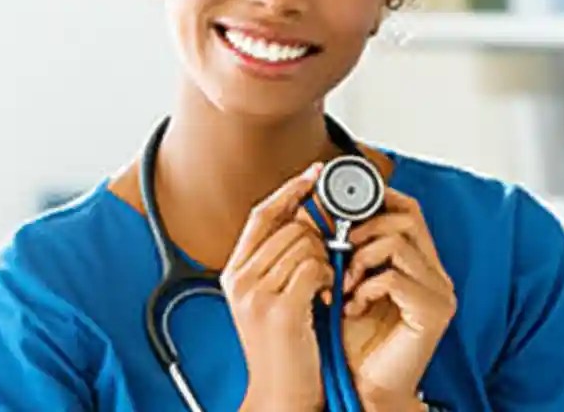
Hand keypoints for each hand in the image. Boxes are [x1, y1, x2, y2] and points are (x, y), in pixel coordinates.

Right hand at [222, 163, 331, 411]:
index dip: (290, 189)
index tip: (314, 174)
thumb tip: (308, 217)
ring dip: (326, 264)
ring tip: (322, 291)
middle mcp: (240, 279)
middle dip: (319, 241)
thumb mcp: (269, 298)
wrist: (281, 395)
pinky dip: (329, 280)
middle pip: (290, 226)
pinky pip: (315, 268)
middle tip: (325, 269)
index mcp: (234, 272)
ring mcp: (257, 293)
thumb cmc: (283, 349)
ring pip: (306, 245)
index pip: (262, 213)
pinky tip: (325, 300)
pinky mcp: (280, 309)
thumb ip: (279, 259)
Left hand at [339, 189, 454, 410]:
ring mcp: (440, 292)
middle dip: (363, 229)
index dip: (376, 200)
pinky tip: (353, 308)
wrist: (363, 388)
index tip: (339, 209)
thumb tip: (310, 207)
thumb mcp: (343, 282)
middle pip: (407, 217)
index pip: (409, 209)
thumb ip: (339, 248)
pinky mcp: (433, 313)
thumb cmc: (353, 340)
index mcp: (419, 262)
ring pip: (398, 242)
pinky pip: (395, 278)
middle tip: (337, 252)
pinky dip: (366, 289)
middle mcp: (436, 273)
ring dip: (360, 259)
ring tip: (344, 285)